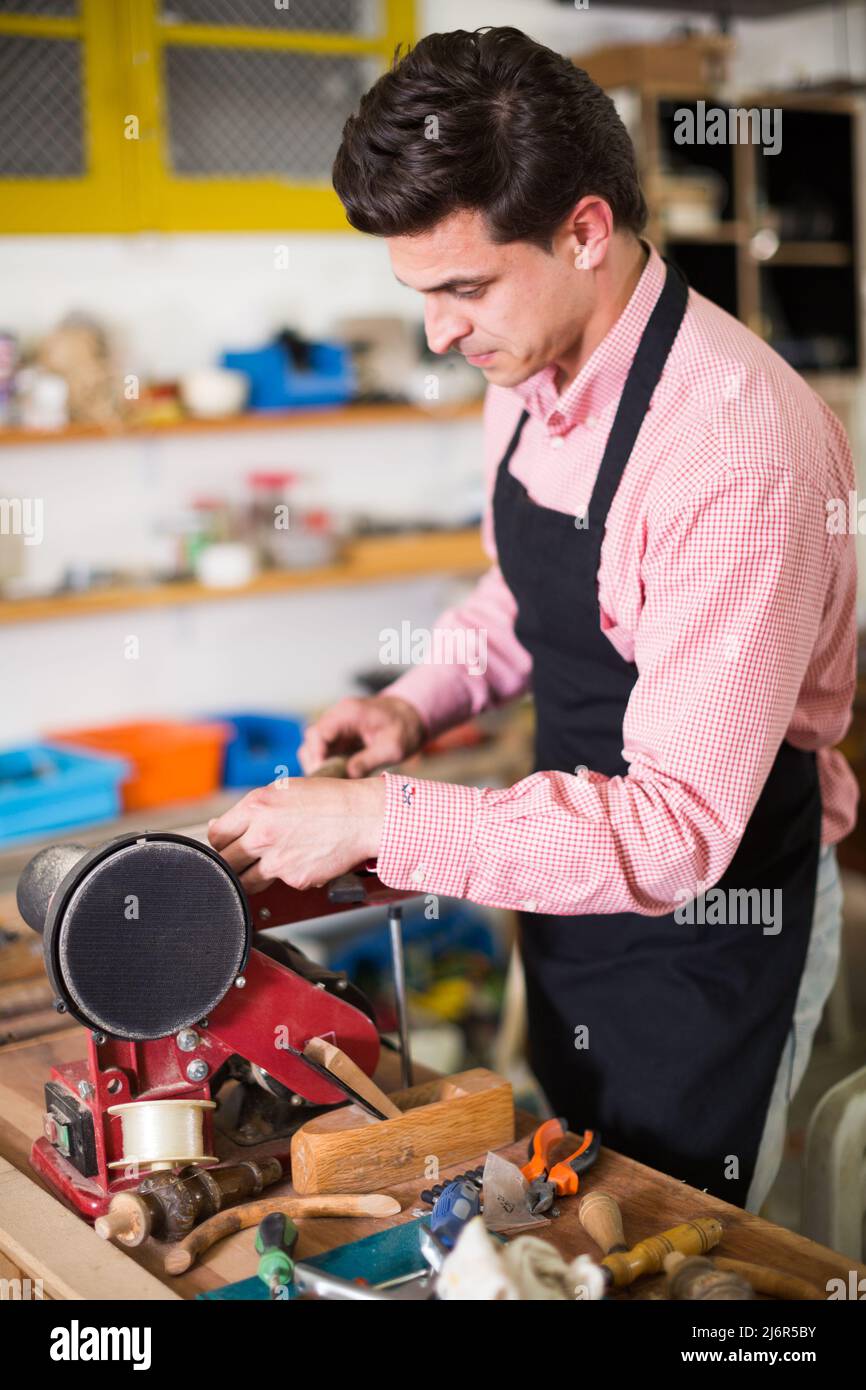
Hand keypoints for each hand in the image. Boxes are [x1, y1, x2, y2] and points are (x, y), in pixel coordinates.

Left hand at [207, 776, 385, 893]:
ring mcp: (278, 861)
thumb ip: (252, 809)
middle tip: (245, 857)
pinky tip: (302, 860)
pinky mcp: (295, 880)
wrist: (363, 816)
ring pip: (246, 881)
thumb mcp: (284, 790)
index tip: (226, 844)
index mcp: (256, 807)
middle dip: (232, 861)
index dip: (220, 841)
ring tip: (273, 861)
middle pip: (226, 861)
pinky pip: (280, 884)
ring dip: (252, 876)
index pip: (216, 836)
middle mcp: (262, 835)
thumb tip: (221, 826)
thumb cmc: (328, 799)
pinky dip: (288, 876)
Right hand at [298, 695, 425, 777]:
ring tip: (333, 782)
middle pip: (311, 739)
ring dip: (320, 764)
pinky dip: (327, 764)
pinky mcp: (340, 737)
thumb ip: (369, 760)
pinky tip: (338, 777)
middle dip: (315, 762)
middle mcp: (338, 717)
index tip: (324, 773)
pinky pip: (325, 751)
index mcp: (349, 713)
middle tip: (328, 782)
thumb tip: (348, 775)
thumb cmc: (405, 728)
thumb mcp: (392, 748)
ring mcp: (337, 727)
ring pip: (314, 746)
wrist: (411, 717)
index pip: (319, 733)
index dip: (316, 755)